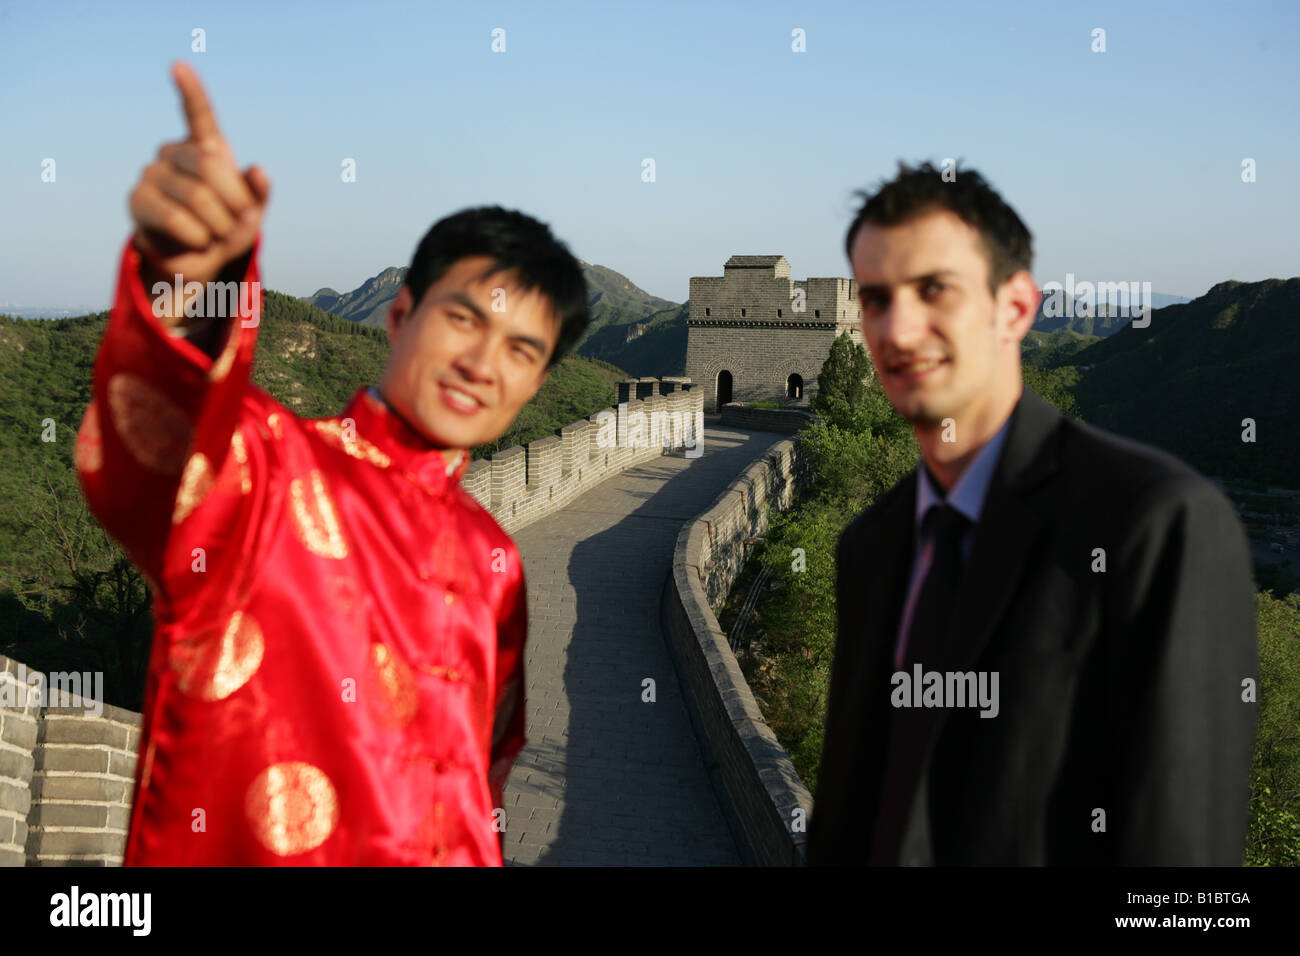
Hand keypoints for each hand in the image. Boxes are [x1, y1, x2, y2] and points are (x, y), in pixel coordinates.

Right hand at [129, 61, 269, 317]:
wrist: (196, 262)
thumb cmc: (226, 229)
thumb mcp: (251, 213)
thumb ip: (259, 193)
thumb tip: (259, 171)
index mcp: (203, 148)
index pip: (198, 114)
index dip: (190, 91)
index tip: (179, 65)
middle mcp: (173, 153)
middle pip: (210, 166)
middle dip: (235, 202)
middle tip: (239, 223)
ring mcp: (152, 174)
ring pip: (196, 196)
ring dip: (219, 225)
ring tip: (217, 235)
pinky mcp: (138, 201)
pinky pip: (176, 218)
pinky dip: (199, 237)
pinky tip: (198, 241)